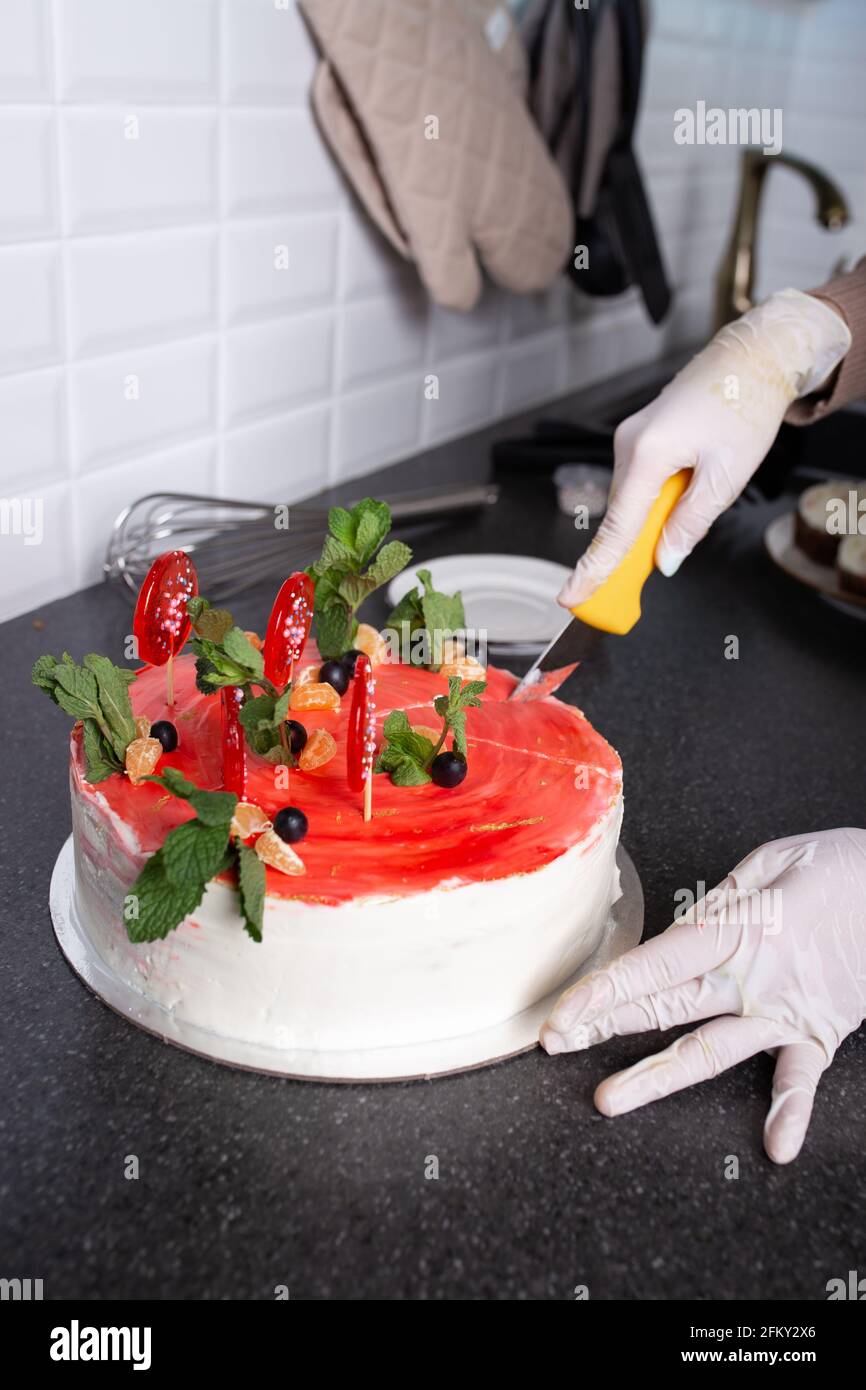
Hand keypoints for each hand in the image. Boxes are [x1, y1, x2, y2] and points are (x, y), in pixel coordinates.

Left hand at [540, 828, 865, 1163]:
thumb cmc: (836, 869)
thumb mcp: (771, 862)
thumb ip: (719, 901)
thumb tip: (679, 932)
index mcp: (734, 930)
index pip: (653, 966)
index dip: (602, 990)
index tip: (560, 1013)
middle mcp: (750, 977)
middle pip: (664, 1007)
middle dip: (603, 1026)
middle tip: (553, 1046)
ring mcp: (783, 1011)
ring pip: (709, 1050)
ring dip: (657, 1077)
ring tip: (609, 1101)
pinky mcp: (819, 1032)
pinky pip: (800, 1078)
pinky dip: (790, 1112)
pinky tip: (776, 1146)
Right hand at [558, 290, 850, 606]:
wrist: (752, 360)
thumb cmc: (745, 407)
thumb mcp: (726, 477)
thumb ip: (690, 524)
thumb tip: (664, 561)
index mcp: (647, 453)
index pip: (616, 527)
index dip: (595, 568)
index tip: (572, 596)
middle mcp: (628, 444)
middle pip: (621, 516)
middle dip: (632, 548)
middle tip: (640, 578)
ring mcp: (629, 439)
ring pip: (631, 501)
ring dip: (652, 520)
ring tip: (697, 498)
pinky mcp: (639, 438)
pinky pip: (638, 484)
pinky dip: (653, 502)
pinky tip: (685, 490)